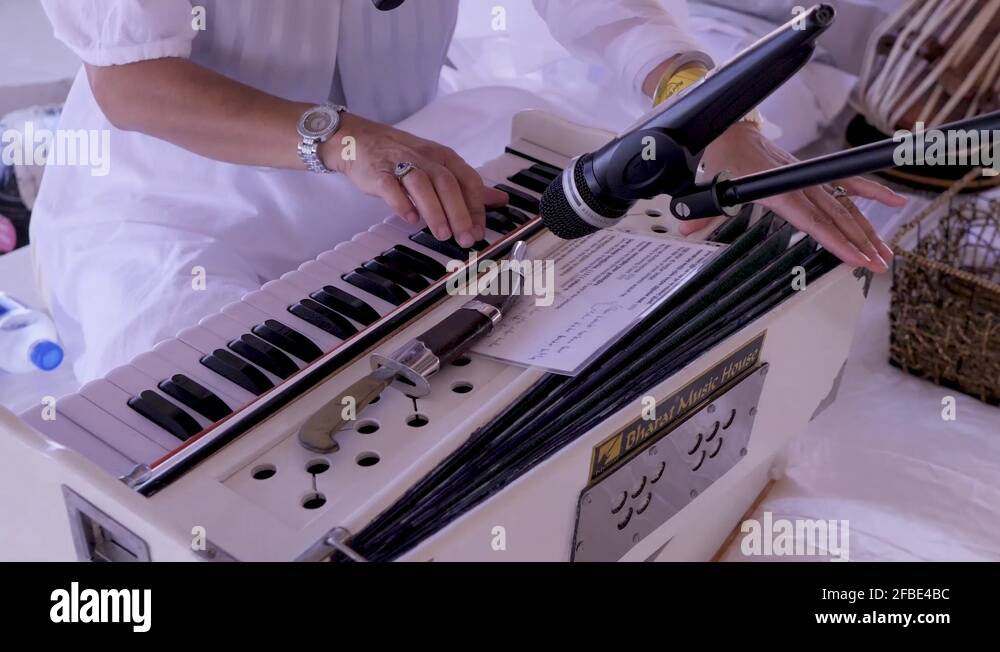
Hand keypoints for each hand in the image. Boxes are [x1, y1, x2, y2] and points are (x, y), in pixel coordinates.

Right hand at [321, 113, 507, 247]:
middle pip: (447, 183)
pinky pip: (391, 186)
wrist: (360, 140)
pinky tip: (410, 218)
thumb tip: (501, 200)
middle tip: (465, 238)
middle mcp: (426, 158)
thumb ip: (468, 186)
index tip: (479, 231)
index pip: (468, 180)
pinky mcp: (378, 172)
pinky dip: (401, 202)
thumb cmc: (403, 157)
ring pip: (422, 184)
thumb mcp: (439, 166)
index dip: (476, 207)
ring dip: (434, 210)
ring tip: (441, 234)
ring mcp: (401, 164)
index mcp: (444, 157)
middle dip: (459, 212)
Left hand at [690, 123, 907, 272]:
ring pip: (844, 203)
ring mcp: (807, 175)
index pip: (808, 217)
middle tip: (879, 265)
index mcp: (773, 186)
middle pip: (834, 214)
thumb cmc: (720, 158)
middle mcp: (796, 181)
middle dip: (859, 241)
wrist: (729, 128)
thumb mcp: (707, 184)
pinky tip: (896, 201)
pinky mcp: (812, 172)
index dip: (833, 238)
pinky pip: (846, 181)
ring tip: (886, 253)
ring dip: (867, 228)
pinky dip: (872, 190)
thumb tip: (685, 228)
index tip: (854, 257)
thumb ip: (701, 211)